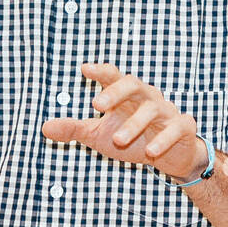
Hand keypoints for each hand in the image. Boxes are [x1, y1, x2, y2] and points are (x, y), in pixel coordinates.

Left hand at [41, 63, 208, 180]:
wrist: (169, 157)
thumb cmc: (130, 138)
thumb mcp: (99, 135)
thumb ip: (74, 129)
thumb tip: (44, 127)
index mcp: (125, 95)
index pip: (113, 76)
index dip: (101, 71)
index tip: (85, 69)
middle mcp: (146, 97)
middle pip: (133, 84)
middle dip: (116, 91)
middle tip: (97, 105)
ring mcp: (166, 111)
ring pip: (153, 108)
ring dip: (135, 124)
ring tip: (118, 139)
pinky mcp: (183, 127)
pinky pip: (176, 128)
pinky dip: (164, 139)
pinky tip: (151, 152)